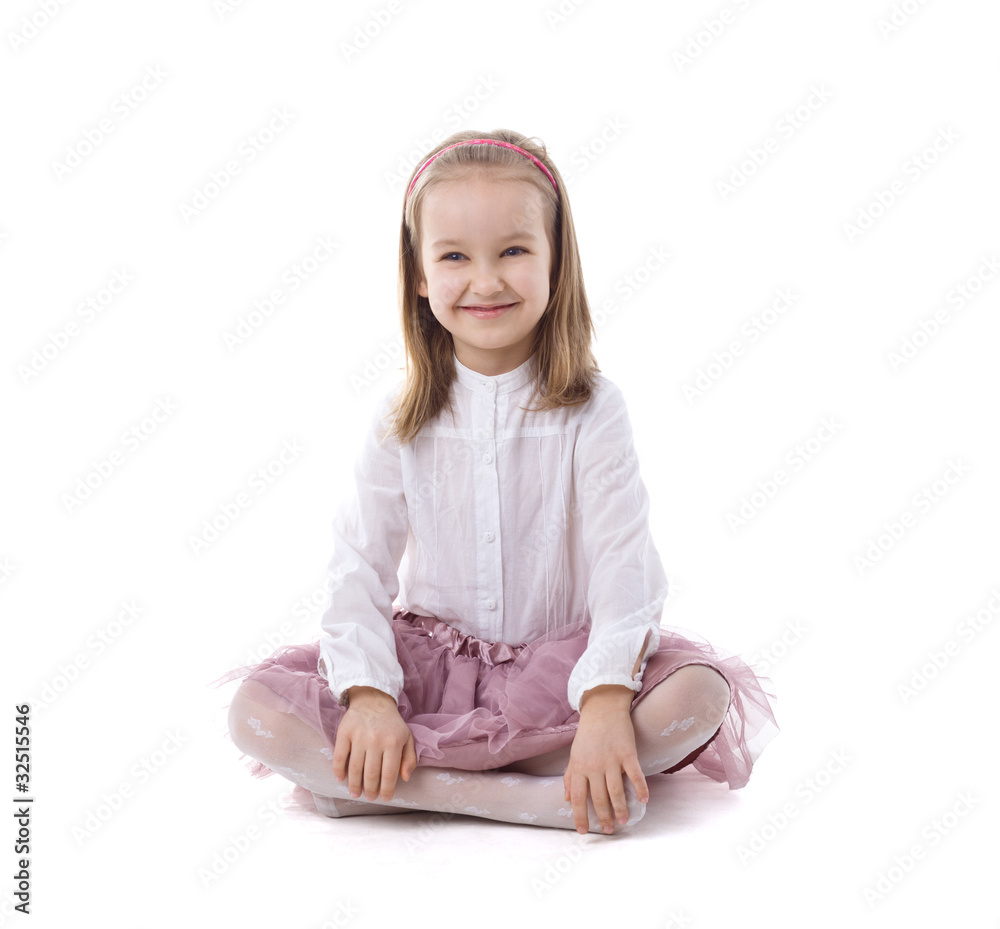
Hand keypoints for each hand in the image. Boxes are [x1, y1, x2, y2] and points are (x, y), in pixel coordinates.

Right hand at [332, 686, 417, 801]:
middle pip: (371, 774)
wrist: (373, 699)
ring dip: (354, 785)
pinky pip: (339, 756)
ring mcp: (359, 736)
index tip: (385, 798)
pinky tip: (340, 778)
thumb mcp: (407, 738)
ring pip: (354, 768)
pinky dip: (338, 769)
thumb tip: (405, 778)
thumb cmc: (391, 723)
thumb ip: (410, 758)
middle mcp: (376, 740)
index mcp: (393, 742)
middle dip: (370, 790)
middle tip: (369, 797)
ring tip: (355, 793)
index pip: (389, 773)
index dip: (386, 789)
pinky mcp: (344, 732)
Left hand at [564, 691, 647, 834]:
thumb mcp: (574, 754)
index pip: (577, 797)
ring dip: (620, 808)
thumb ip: (569, 776)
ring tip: (623, 821)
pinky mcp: (627, 752)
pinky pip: (635, 774)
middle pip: (598, 798)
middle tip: (609, 830)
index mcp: (579, 767)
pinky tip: (643, 800)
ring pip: (616, 791)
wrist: (603, 707)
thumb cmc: (588, 733)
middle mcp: (594, 765)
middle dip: (603, 817)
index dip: (580, 816)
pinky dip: (640, 787)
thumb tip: (566, 799)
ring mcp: (611, 759)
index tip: (584, 831)